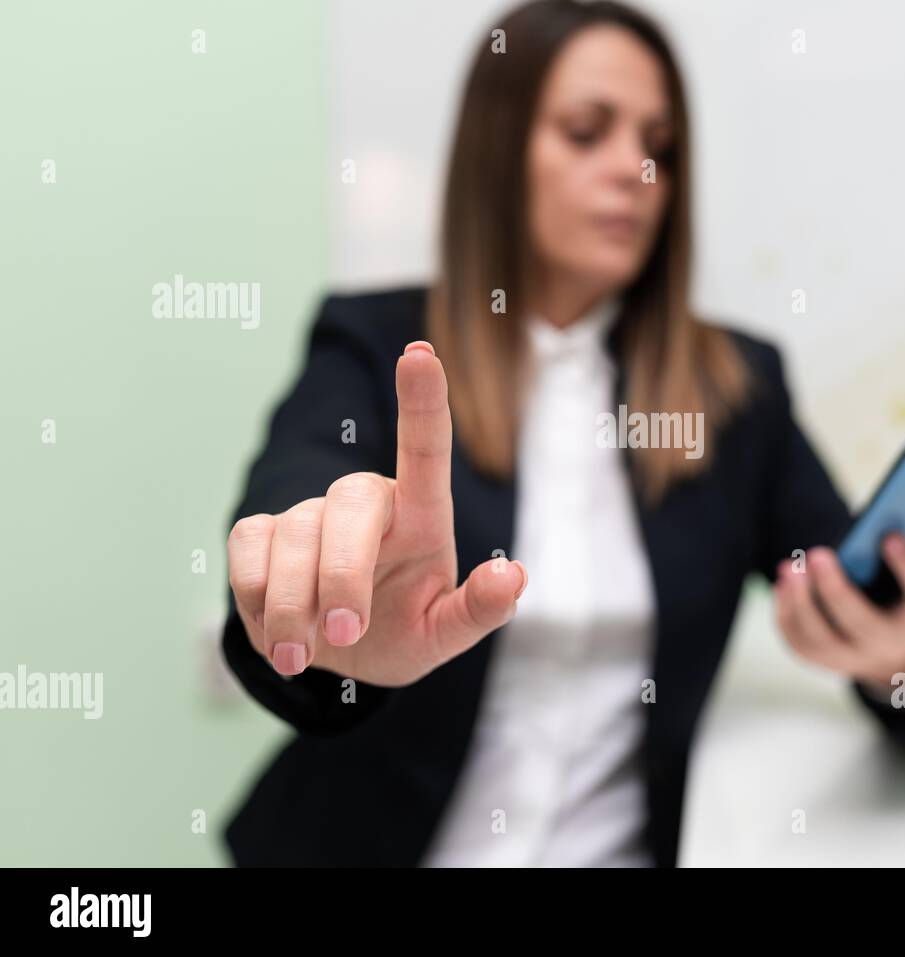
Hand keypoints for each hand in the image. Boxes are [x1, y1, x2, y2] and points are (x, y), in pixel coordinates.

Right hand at [226, 341, 527, 684]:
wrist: (336, 656)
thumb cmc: (402, 630)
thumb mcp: (444, 634)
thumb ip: (479, 610)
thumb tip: (514, 576)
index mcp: (421, 515)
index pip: (425, 447)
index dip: (421, 400)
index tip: (420, 355)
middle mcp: (366, 502)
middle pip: (349, 502)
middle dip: (342, 575)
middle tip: (345, 634)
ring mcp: (310, 513)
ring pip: (293, 537)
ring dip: (293, 606)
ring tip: (306, 655)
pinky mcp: (261, 532)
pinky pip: (248, 547)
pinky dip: (257, 598)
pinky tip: (279, 631)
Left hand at [774, 533, 904, 687]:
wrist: (892, 655)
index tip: (890, 537)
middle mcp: (885, 645)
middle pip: (859, 623)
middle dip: (835, 589)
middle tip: (817, 554)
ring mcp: (850, 658)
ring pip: (819, 638)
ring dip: (800, 602)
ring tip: (790, 567)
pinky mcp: (821, 660)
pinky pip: (798, 642)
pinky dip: (786, 613)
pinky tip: (783, 582)